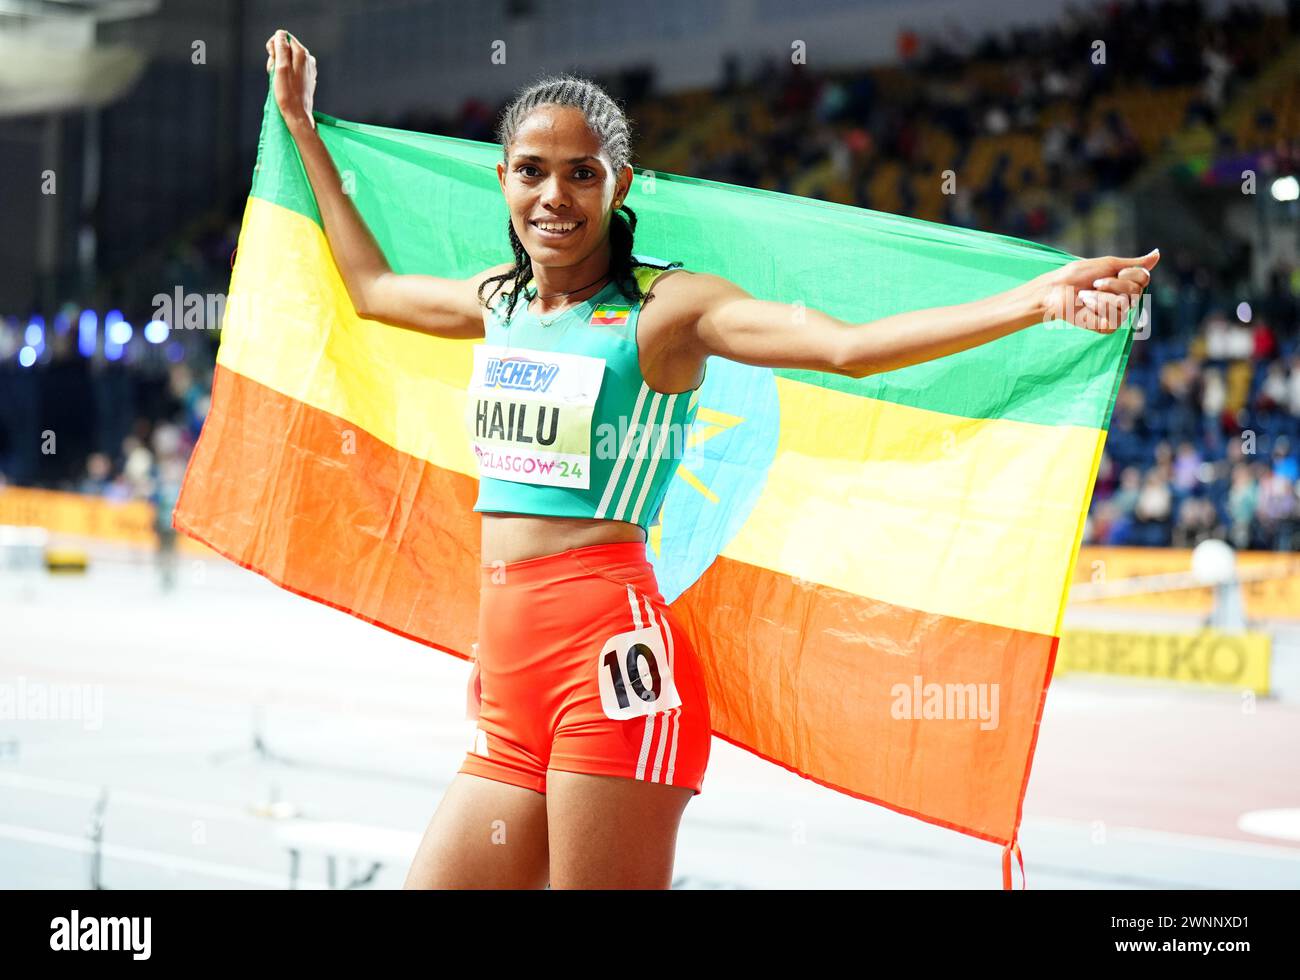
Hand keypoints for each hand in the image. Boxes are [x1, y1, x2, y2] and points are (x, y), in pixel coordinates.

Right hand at [266, 29, 315, 131]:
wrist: (297, 115)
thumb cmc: (287, 93)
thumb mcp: (280, 67)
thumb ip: (281, 48)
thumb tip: (281, 34)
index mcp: (302, 54)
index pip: (283, 37)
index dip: (274, 46)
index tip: (271, 58)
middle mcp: (308, 59)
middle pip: (285, 48)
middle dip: (276, 57)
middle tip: (273, 72)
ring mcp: (309, 69)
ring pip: (287, 59)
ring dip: (279, 66)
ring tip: (278, 79)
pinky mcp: (307, 78)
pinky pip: (292, 69)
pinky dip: (285, 73)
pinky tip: (284, 83)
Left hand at [1040, 249, 1159, 332]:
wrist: (1056, 290)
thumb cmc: (1077, 275)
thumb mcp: (1108, 264)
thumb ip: (1134, 263)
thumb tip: (1158, 254)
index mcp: (1125, 283)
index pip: (1144, 278)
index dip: (1129, 273)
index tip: (1113, 271)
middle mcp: (1124, 299)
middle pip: (1137, 291)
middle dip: (1113, 283)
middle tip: (1095, 283)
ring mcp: (1116, 314)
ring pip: (1126, 304)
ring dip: (1102, 295)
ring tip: (1087, 294)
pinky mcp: (1107, 327)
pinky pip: (1115, 316)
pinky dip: (1098, 307)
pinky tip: (1086, 306)